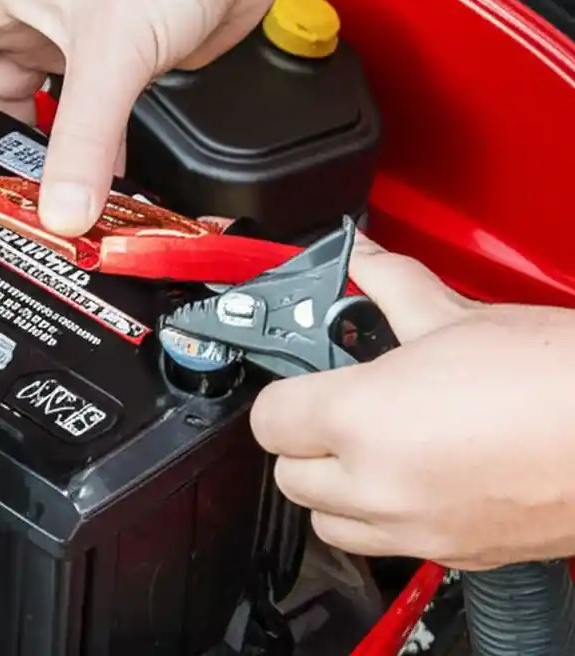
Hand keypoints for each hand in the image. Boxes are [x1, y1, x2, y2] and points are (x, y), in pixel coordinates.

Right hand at [0, 0, 364, 235]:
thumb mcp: (109, 54)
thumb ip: (83, 142)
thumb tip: (61, 208)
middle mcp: (35, 15)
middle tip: (3, 181)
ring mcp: (78, 36)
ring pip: (43, 103)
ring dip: (49, 149)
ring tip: (52, 191)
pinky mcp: (122, 54)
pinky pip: (92, 112)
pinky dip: (93, 148)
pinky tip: (103, 177)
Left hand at [252, 233, 574, 569]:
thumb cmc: (561, 379)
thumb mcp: (460, 316)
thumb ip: (392, 286)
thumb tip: (361, 259)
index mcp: (362, 419)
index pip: (269, 419)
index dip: (285, 392)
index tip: (303, 379)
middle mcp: (378, 485)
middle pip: (288, 475)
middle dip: (304, 439)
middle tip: (339, 406)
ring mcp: (419, 528)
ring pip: (329, 522)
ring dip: (336, 487)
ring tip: (375, 445)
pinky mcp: (458, 554)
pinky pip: (391, 544)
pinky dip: (388, 515)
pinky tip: (425, 473)